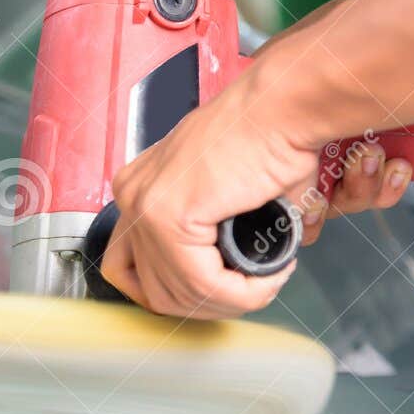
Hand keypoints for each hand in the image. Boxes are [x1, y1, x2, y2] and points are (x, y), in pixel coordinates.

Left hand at [100, 78, 412, 318]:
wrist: (283, 107)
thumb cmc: (266, 136)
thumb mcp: (224, 189)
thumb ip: (211, 233)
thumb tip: (223, 278)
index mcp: (137, 188)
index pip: (130, 271)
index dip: (178, 294)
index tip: (218, 293)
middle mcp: (132, 196)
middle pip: (150, 291)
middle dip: (206, 306)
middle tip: (249, 291)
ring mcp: (146, 207)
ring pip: (179, 295)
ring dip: (231, 301)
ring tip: (267, 282)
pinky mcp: (171, 217)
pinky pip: (203, 284)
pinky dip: (241, 293)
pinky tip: (267, 279)